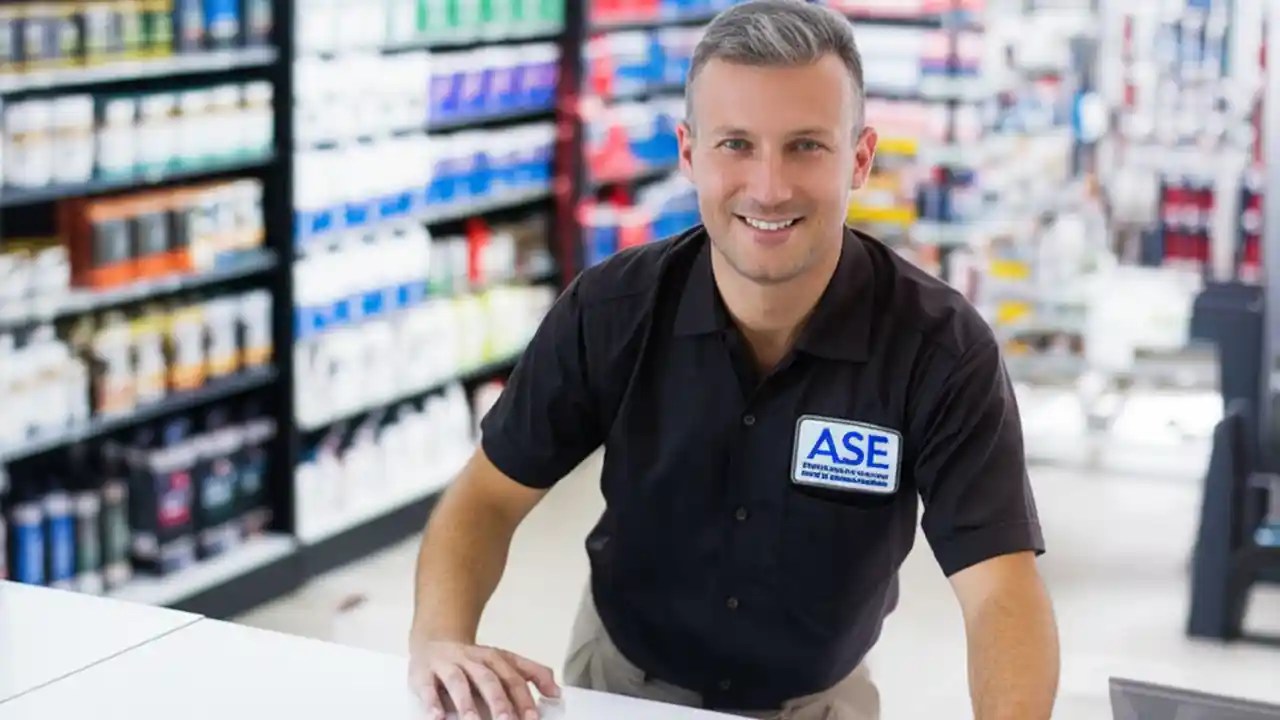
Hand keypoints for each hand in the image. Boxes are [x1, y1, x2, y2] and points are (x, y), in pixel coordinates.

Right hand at [409, 640, 561, 719]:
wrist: (434, 640)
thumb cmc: (474, 660)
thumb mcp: (504, 661)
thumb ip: (532, 674)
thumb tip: (556, 693)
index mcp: (495, 658)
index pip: (513, 678)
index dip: (523, 698)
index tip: (533, 717)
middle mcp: (472, 659)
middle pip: (488, 679)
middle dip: (498, 702)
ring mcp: (447, 664)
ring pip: (458, 682)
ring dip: (466, 704)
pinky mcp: (423, 672)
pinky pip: (427, 687)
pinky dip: (431, 702)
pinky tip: (436, 718)